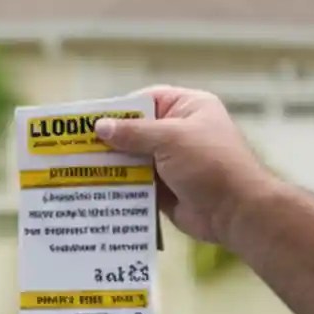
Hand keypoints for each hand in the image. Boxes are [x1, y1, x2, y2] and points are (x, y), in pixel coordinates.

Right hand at [94, 86, 279, 244]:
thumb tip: (100, 127)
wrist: (238, 212)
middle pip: (135, 131)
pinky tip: (95, 189)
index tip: (89, 120)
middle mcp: (179, 132)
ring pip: (133, 159)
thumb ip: (134, 133)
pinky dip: (119, 186)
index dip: (119, 110)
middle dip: (109, 140)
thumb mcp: (171, 139)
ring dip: (112, 165)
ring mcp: (172, 162)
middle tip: (76, 146)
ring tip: (78, 169)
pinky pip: (136, 183)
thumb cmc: (211, 164)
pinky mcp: (165, 188)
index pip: (146, 100)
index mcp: (188, 108)